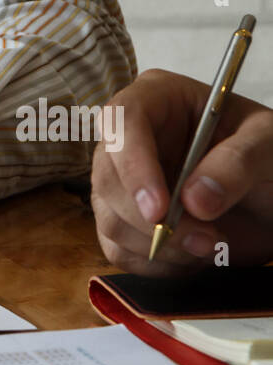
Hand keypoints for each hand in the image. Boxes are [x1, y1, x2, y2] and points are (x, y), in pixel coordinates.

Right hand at [91, 68, 272, 274]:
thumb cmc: (266, 154)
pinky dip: (155, 264)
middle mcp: (127, 141)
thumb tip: (195, 200)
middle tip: (203, 238)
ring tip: (209, 245)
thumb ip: (238, 162)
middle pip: (108, 179)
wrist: (269, 197)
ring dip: (159, 246)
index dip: (133, 166)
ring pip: (109, 221)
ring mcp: (120, 184)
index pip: (121, 122)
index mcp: (155, 100)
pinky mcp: (122, 221)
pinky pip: (118, 251)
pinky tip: (191, 255)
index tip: (160, 209)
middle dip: (152, 220)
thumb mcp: (268, 143)